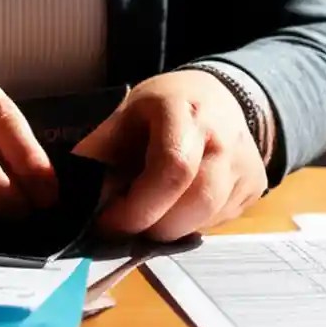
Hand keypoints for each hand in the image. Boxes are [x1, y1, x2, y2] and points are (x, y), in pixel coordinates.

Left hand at [74, 70, 267, 240]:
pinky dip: (190, 225)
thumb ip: (100, 151)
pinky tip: (175, 208)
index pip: (172, 168)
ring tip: (149, 216)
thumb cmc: (166, 105)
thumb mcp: (126, 114)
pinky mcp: (254, 188)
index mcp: (185, 112)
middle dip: (154, 226)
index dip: (138, 206)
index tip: (108, 221)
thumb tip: (71, 195)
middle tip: (126, 226)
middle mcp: (224, 140)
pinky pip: (219, 222)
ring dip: (170, 230)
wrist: (221, 97)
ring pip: (208, 220)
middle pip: (196, 203)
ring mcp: (245, 166)